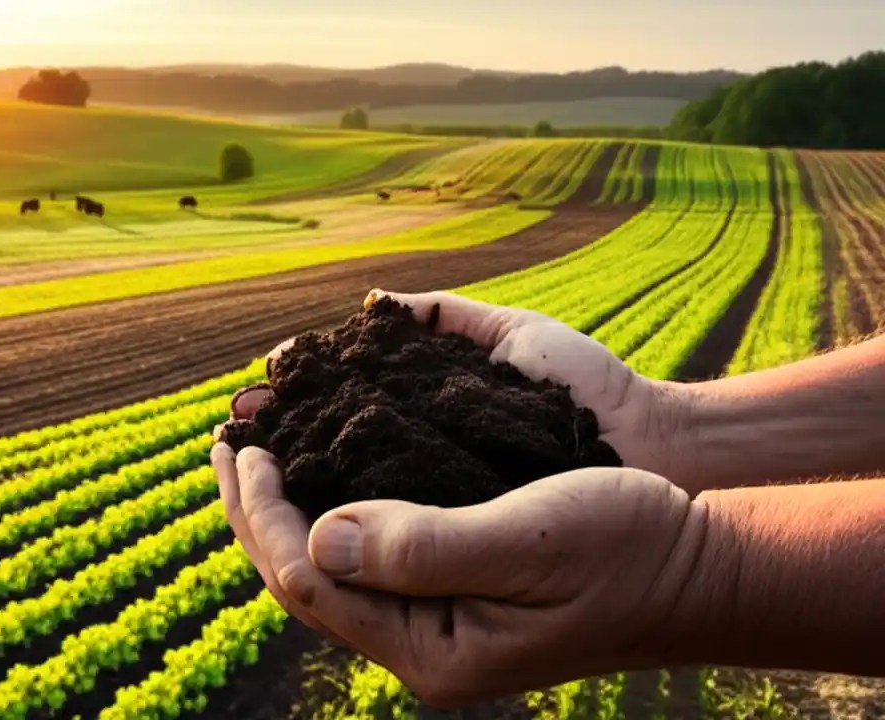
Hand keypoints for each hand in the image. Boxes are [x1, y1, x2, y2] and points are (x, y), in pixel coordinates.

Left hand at [210, 445, 708, 706]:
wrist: (698, 568)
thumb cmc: (626, 547)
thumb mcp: (527, 540)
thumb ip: (422, 546)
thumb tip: (319, 539)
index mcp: (430, 649)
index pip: (309, 580)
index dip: (263, 512)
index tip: (245, 446)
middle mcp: (422, 647)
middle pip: (305, 579)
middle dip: (256, 511)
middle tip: (226, 440)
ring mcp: (436, 625)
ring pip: (330, 568)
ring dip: (286, 509)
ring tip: (253, 453)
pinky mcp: (453, 597)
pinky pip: (367, 556)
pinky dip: (330, 510)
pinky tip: (320, 474)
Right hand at [228, 288, 695, 490]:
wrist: (654, 441)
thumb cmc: (587, 386)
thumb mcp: (510, 337)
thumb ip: (444, 318)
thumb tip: (370, 301)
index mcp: (423, 410)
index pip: (340, 407)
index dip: (297, 393)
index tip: (264, 380)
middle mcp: (420, 458)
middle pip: (328, 452)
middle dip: (276, 438)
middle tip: (233, 424)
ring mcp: (437, 499)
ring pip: (345, 493)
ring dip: (289, 477)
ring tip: (245, 456)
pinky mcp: (457, 534)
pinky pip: (387, 527)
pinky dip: (338, 514)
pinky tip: (301, 504)